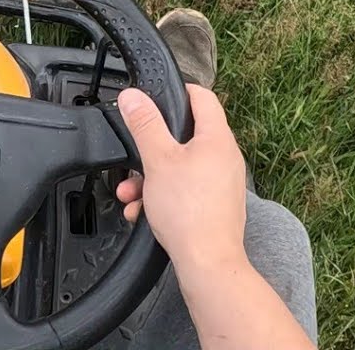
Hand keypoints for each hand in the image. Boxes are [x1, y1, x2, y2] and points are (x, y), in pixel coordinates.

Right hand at [114, 84, 247, 269]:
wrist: (208, 262)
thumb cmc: (190, 212)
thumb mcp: (157, 159)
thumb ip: (145, 124)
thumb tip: (133, 96)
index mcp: (217, 139)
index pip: (202, 97)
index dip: (177, 90)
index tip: (155, 95)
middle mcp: (225, 157)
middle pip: (184, 135)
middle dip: (151, 147)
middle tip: (134, 154)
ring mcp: (222, 182)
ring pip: (179, 166)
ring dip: (150, 175)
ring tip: (130, 191)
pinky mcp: (215, 203)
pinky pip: (184, 188)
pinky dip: (161, 194)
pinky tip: (142, 209)